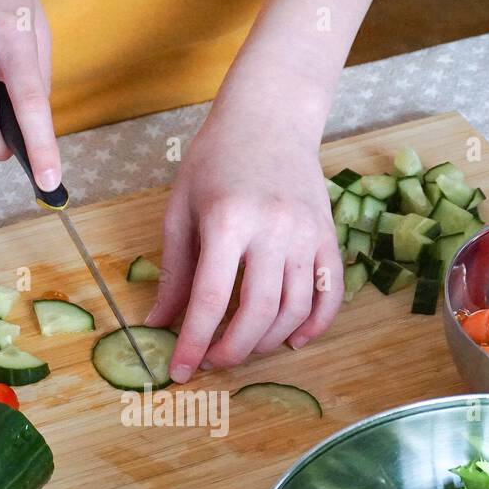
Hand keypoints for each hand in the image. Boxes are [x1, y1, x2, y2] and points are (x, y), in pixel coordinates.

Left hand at [145, 104, 342, 382]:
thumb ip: (174, 271)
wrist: (270, 117)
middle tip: (213, 363)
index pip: (210, 299)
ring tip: (243, 348)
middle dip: (232, 351)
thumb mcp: (181, 209)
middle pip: (257, 313)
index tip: (181, 371)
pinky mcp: (328, 236)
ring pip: (294, 310)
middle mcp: (273, 230)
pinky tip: (293, 340)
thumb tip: (159, 323)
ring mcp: (307, 234)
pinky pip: (329, 294)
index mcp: (228, 221)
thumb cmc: (216, 160)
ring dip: (268, 342)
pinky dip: (314, 325)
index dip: (194, 342)